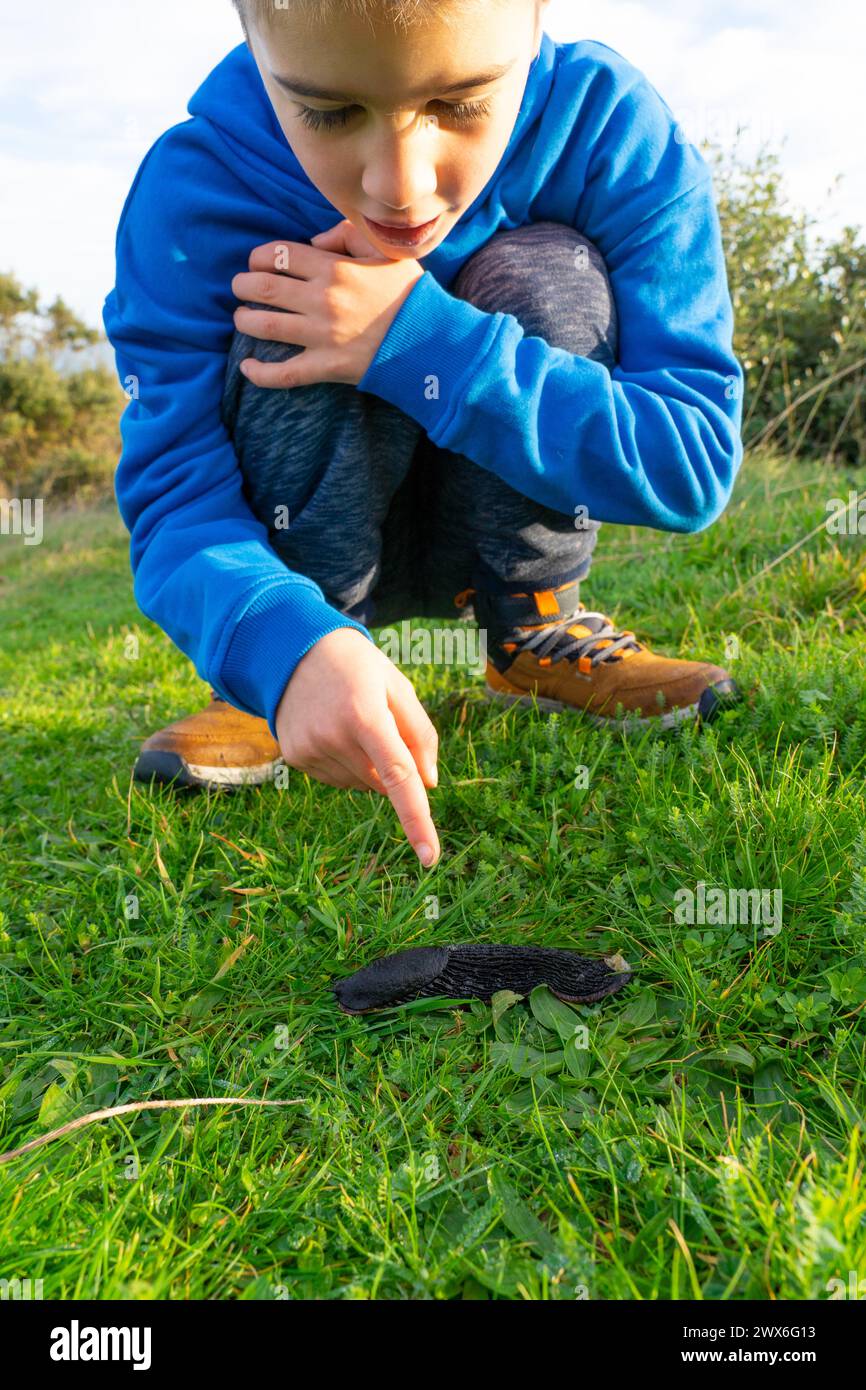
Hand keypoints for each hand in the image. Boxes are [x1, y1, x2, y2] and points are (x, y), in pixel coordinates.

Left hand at [232, 220, 423, 389]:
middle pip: (263, 289)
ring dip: (244, 321)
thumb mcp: (385, 252)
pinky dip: (259, 373)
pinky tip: (246, 367)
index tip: (256, 263)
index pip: (278, 256)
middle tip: (240, 288)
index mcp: (334, 269)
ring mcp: (321, 336)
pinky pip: (284, 373)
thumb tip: (313, 241)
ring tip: (242, 319)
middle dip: (242, 286)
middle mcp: (322, 300)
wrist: (431, 340)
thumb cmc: (409, 294)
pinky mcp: (326, 367)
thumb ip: (348, 234)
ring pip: (265, 327)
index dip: (258, 257)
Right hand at [275, 628, 440, 867]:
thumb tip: (428, 784)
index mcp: (365, 714)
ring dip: (369, 766)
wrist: (292, 650)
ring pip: (362, 785)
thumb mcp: (397, 685)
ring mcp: (310, 750)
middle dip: (392, 765)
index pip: (398, 777)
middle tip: (377, 722)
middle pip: (383, 782)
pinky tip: (334, 732)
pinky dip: (348, 765)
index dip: (417, 819)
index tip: (430, 856)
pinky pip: (338, 780)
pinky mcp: (295, 757)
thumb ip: (420, 733)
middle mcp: (333, 736)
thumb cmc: (357, 667)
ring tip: (350, 721)